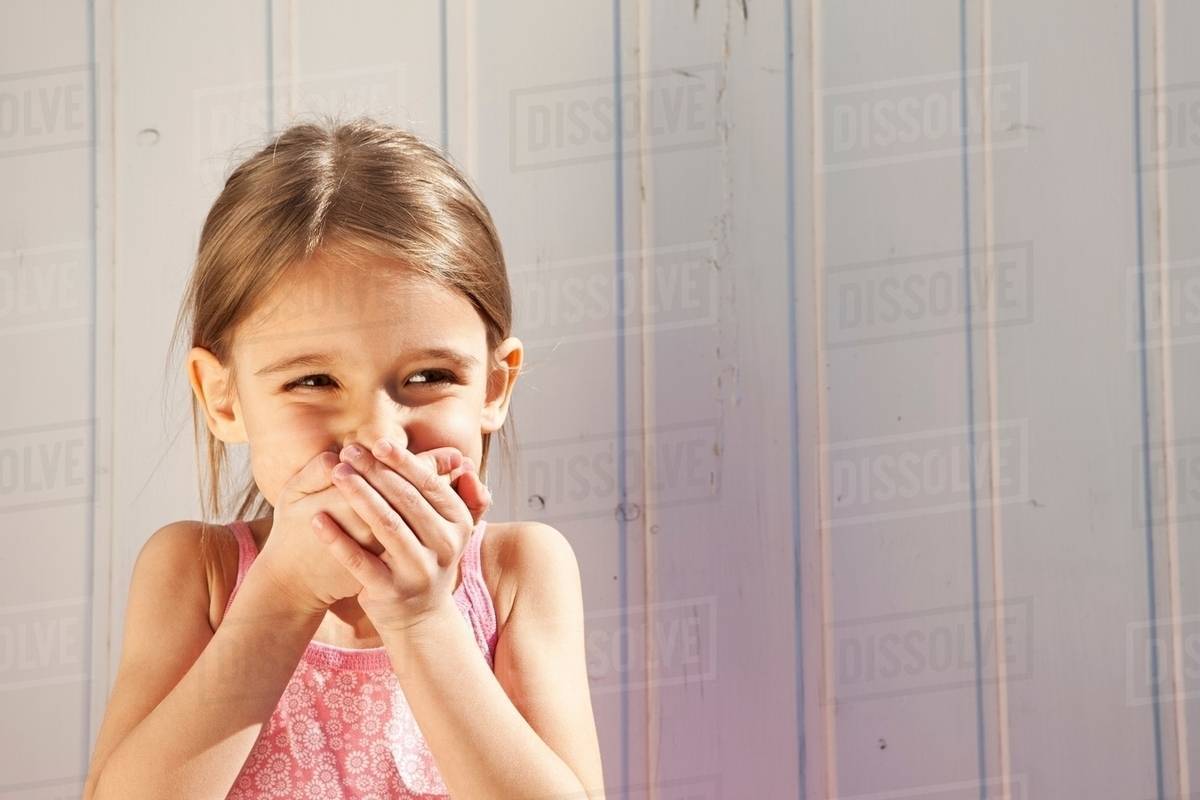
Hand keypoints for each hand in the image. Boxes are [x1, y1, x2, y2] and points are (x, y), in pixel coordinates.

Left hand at [256, 447, 473, 614]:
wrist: (419, 617)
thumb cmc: (424, 557)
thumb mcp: (445, 529)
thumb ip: (446, 493)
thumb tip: (457, 457)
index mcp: (458, 524)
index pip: (429, 485)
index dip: (403, 461)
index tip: (378, 442)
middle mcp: (444, 547)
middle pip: (406, 500)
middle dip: (375, 471)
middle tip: (349, 451)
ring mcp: (418, 571)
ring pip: (385, 525)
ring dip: (358, 495)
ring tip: (336, 473)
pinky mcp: (390, 591)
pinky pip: (359, 560)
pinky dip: (336, 538)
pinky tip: (316, 519)